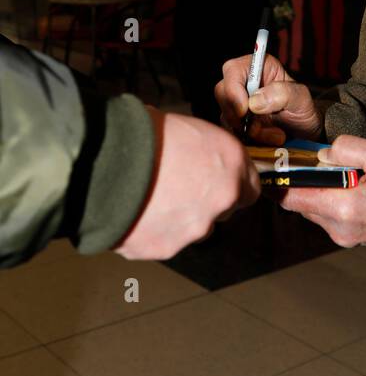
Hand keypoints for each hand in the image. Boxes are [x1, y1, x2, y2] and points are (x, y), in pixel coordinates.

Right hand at [114, 110, 259, 259]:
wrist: (105, 160)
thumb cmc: (142, 134)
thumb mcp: (185, 128)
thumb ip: (203, 151)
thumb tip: (198, 156)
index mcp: (231, 164)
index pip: (249, 188)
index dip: (230, 184)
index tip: (215, 182)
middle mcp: (222, 199)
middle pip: (221, 210)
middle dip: (203, 203)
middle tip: (174, 187)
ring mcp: (195, 229)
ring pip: (192, 229)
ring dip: (177, 218)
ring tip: (148, 198)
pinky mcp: (165, 247)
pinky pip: (162, 241)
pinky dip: (151, 231)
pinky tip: (132, 211)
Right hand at [216, 52, 322, 144]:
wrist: (305, 130)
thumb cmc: (303, 108)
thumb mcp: (300, 98)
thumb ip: (282, 93)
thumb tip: (254, 102)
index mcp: (257, 67)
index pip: (233, 70)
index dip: (233, 90)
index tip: (244, 111)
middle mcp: (244, 82)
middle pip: (223, 93)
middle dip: (238, 115)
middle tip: (259, 128)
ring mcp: (238, 102)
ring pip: (226, 116)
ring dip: (248, 131)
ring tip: (276, 135)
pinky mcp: (237, 121)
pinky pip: (232, 131)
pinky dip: (249, 139)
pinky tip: (269, 139)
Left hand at [275, 135, 365, 250]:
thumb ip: (348, 148)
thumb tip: (324, 153)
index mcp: (343, 208)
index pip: (292, 197)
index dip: (281, 179)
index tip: (277, 165)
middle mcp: (340, 229)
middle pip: (302, 203)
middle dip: (306, 182)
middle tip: (318, 162)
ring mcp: (347, 237)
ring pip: (317, 210)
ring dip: (322, 191)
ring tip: (344, 175)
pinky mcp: (355, 239)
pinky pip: (333, 217)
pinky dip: (335, 201)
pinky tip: (355, 188)